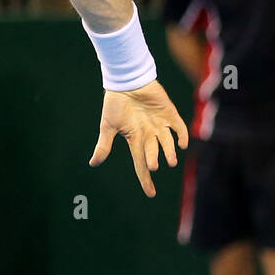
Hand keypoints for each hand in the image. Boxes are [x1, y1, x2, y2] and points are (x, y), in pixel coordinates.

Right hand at [89, 79, 188, 197]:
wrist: (125, 80)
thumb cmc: (115, 103)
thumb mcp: (107, 126)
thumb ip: (104, 146)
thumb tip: (93, 164)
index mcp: (135, 139)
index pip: (141, 164)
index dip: (146, 179)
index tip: (151, 194)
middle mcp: (149, 134)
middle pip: (153, 152)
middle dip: (153, 160)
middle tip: (154, 166)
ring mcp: (160, 124)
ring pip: (167, 143)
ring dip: (169, 152)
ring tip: (171, 160)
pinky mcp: (168, 113)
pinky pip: (179, 127)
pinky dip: (182, 135)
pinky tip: (182, 144)